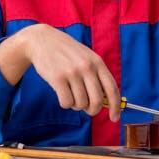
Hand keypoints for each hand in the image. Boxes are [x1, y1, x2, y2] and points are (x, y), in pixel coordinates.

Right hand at [0, 24, 121, 121]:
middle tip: (87, 109)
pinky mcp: (57, 78)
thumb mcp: (86, 58)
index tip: (115, 118)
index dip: (116, 106)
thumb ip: (97, 76)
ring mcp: (72, 72)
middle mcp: (87, 67)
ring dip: (76, 105)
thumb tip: (107, 102)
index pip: (112, 89)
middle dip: (93, 110)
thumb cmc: (67, 52)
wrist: (42, 40)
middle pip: (97, 101)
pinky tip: (62, 93)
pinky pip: (66, 103)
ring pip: (81, 104)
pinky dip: (65, 103)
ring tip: (70, 93)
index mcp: (97, 62)